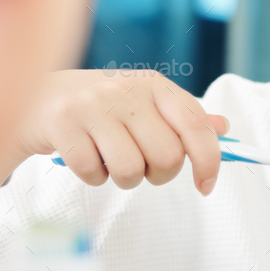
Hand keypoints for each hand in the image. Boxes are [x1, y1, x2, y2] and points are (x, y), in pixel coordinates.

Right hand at [10, 69, 228, 193]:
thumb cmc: (106, 108)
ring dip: (124, 179)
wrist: (45, 95)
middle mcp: (127, 90)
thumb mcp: (148, 104)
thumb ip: (185, 118)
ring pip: (131, 170)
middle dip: (159, 174)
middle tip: (143, 165)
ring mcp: (93, 104)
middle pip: (167, 156)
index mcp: (156, 86)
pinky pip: (93, 173)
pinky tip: (88, 158)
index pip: (196, 126)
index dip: (209, 162)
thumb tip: (223, 127)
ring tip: (113, 160)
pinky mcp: (63, 122)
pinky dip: (94, 177)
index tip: (206, 185)